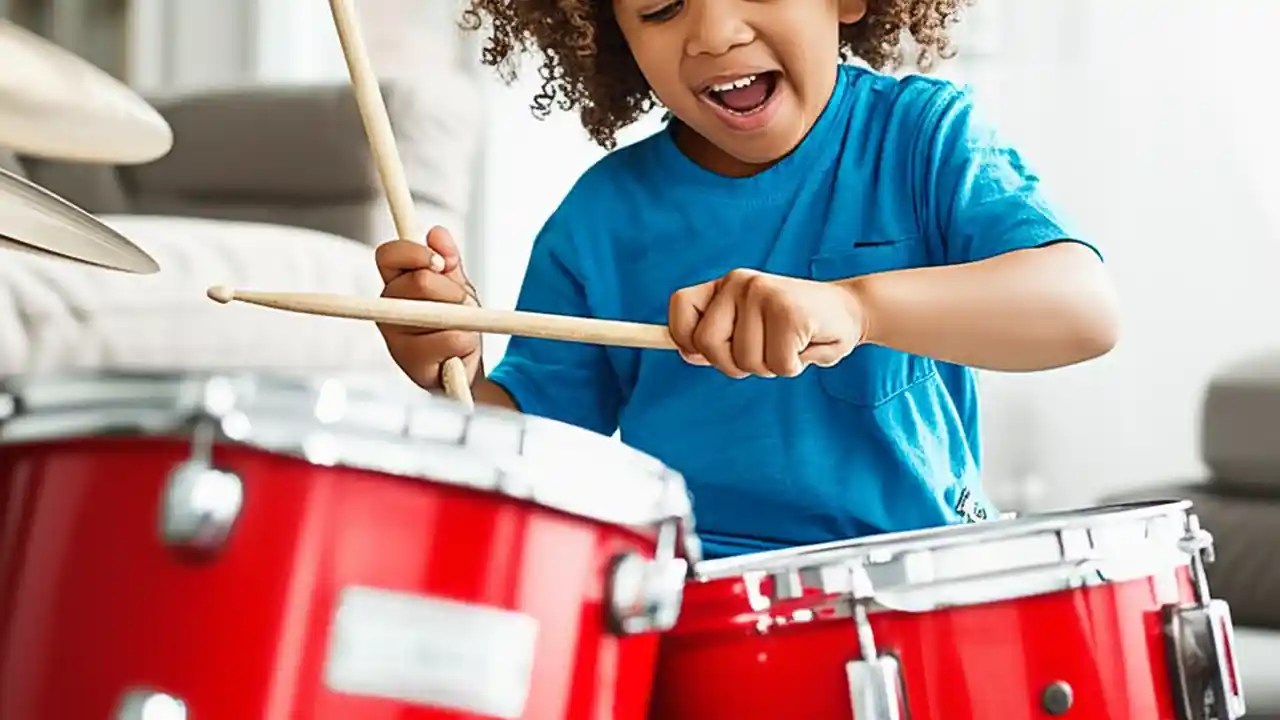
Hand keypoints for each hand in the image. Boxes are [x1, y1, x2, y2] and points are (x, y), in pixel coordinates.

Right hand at [375, 226, 482, 389]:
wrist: (463, 372)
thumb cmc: (454, 327)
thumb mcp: (455, 287)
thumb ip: (447, 259)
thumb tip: (437, 233)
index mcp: (395, 286)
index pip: (388, 256)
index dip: (415, 253)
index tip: (440, 263)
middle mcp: (388, 311)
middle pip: (419, 281)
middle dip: (453, 290)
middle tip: (463, 305)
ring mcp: (396, 340)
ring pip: (441, 313)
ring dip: (465, 320)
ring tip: (463, 331)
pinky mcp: (413, 365)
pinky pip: (452, 341)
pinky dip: (466, 343)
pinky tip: (460, 352)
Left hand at [668, 269, 865, 378]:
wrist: (850, 311)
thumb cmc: (797, 327)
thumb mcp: (750, 328)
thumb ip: (719, 338)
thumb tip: (687, 352)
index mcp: (726, 286)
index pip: (681, 305)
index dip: (682, 336)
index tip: (697, 354)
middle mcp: (740, 283)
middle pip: (707, 344)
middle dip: (734, 364)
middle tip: (763, 353)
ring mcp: (764, 295)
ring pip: (746, 361)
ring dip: (771, 366)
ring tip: (790, 344)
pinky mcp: (789, 312)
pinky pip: (778, 365)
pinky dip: (794, 366)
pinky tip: (806, 344)